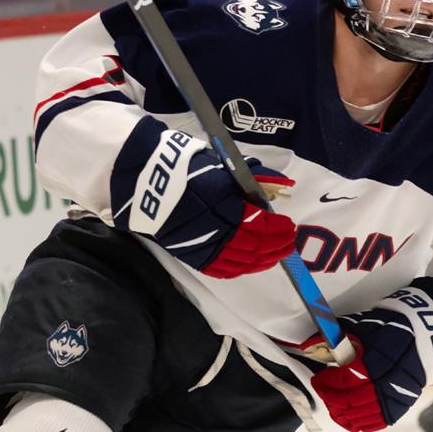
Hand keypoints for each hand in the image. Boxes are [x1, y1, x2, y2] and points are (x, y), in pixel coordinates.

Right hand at [127, 129, 295, 277]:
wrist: (144, 180)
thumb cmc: (184, 164)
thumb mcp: (219, 163)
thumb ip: (250, 176)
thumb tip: (279, 183)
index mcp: (220, 200)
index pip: (257, 222)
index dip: (276, 226)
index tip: (287, 223)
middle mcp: (212, 226)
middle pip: (253, 244)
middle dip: (275, 244)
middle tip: (288, 239)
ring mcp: (200, 244)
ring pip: (240, 261)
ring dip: (263, 259)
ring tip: (276, 252)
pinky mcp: (191, 254)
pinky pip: (220, 269)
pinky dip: (240, 268)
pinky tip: (252, 263)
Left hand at [304, 283, 432, 431]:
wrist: (431, 335)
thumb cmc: (393, 326)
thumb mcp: (365, 323)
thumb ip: (336, 335)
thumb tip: (306, 344)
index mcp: (381, 357)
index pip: (348, 378)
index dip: (329, 381)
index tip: (319, 376)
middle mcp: (391, 380)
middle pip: (352, 400)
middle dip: (330, 397)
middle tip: (321, 388)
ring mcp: (399, 395)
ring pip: (362, 415)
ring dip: (340, 412)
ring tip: (330, 402)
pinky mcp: (403, 405)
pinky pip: (377, 422)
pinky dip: (358, 423)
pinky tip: (346, 417)